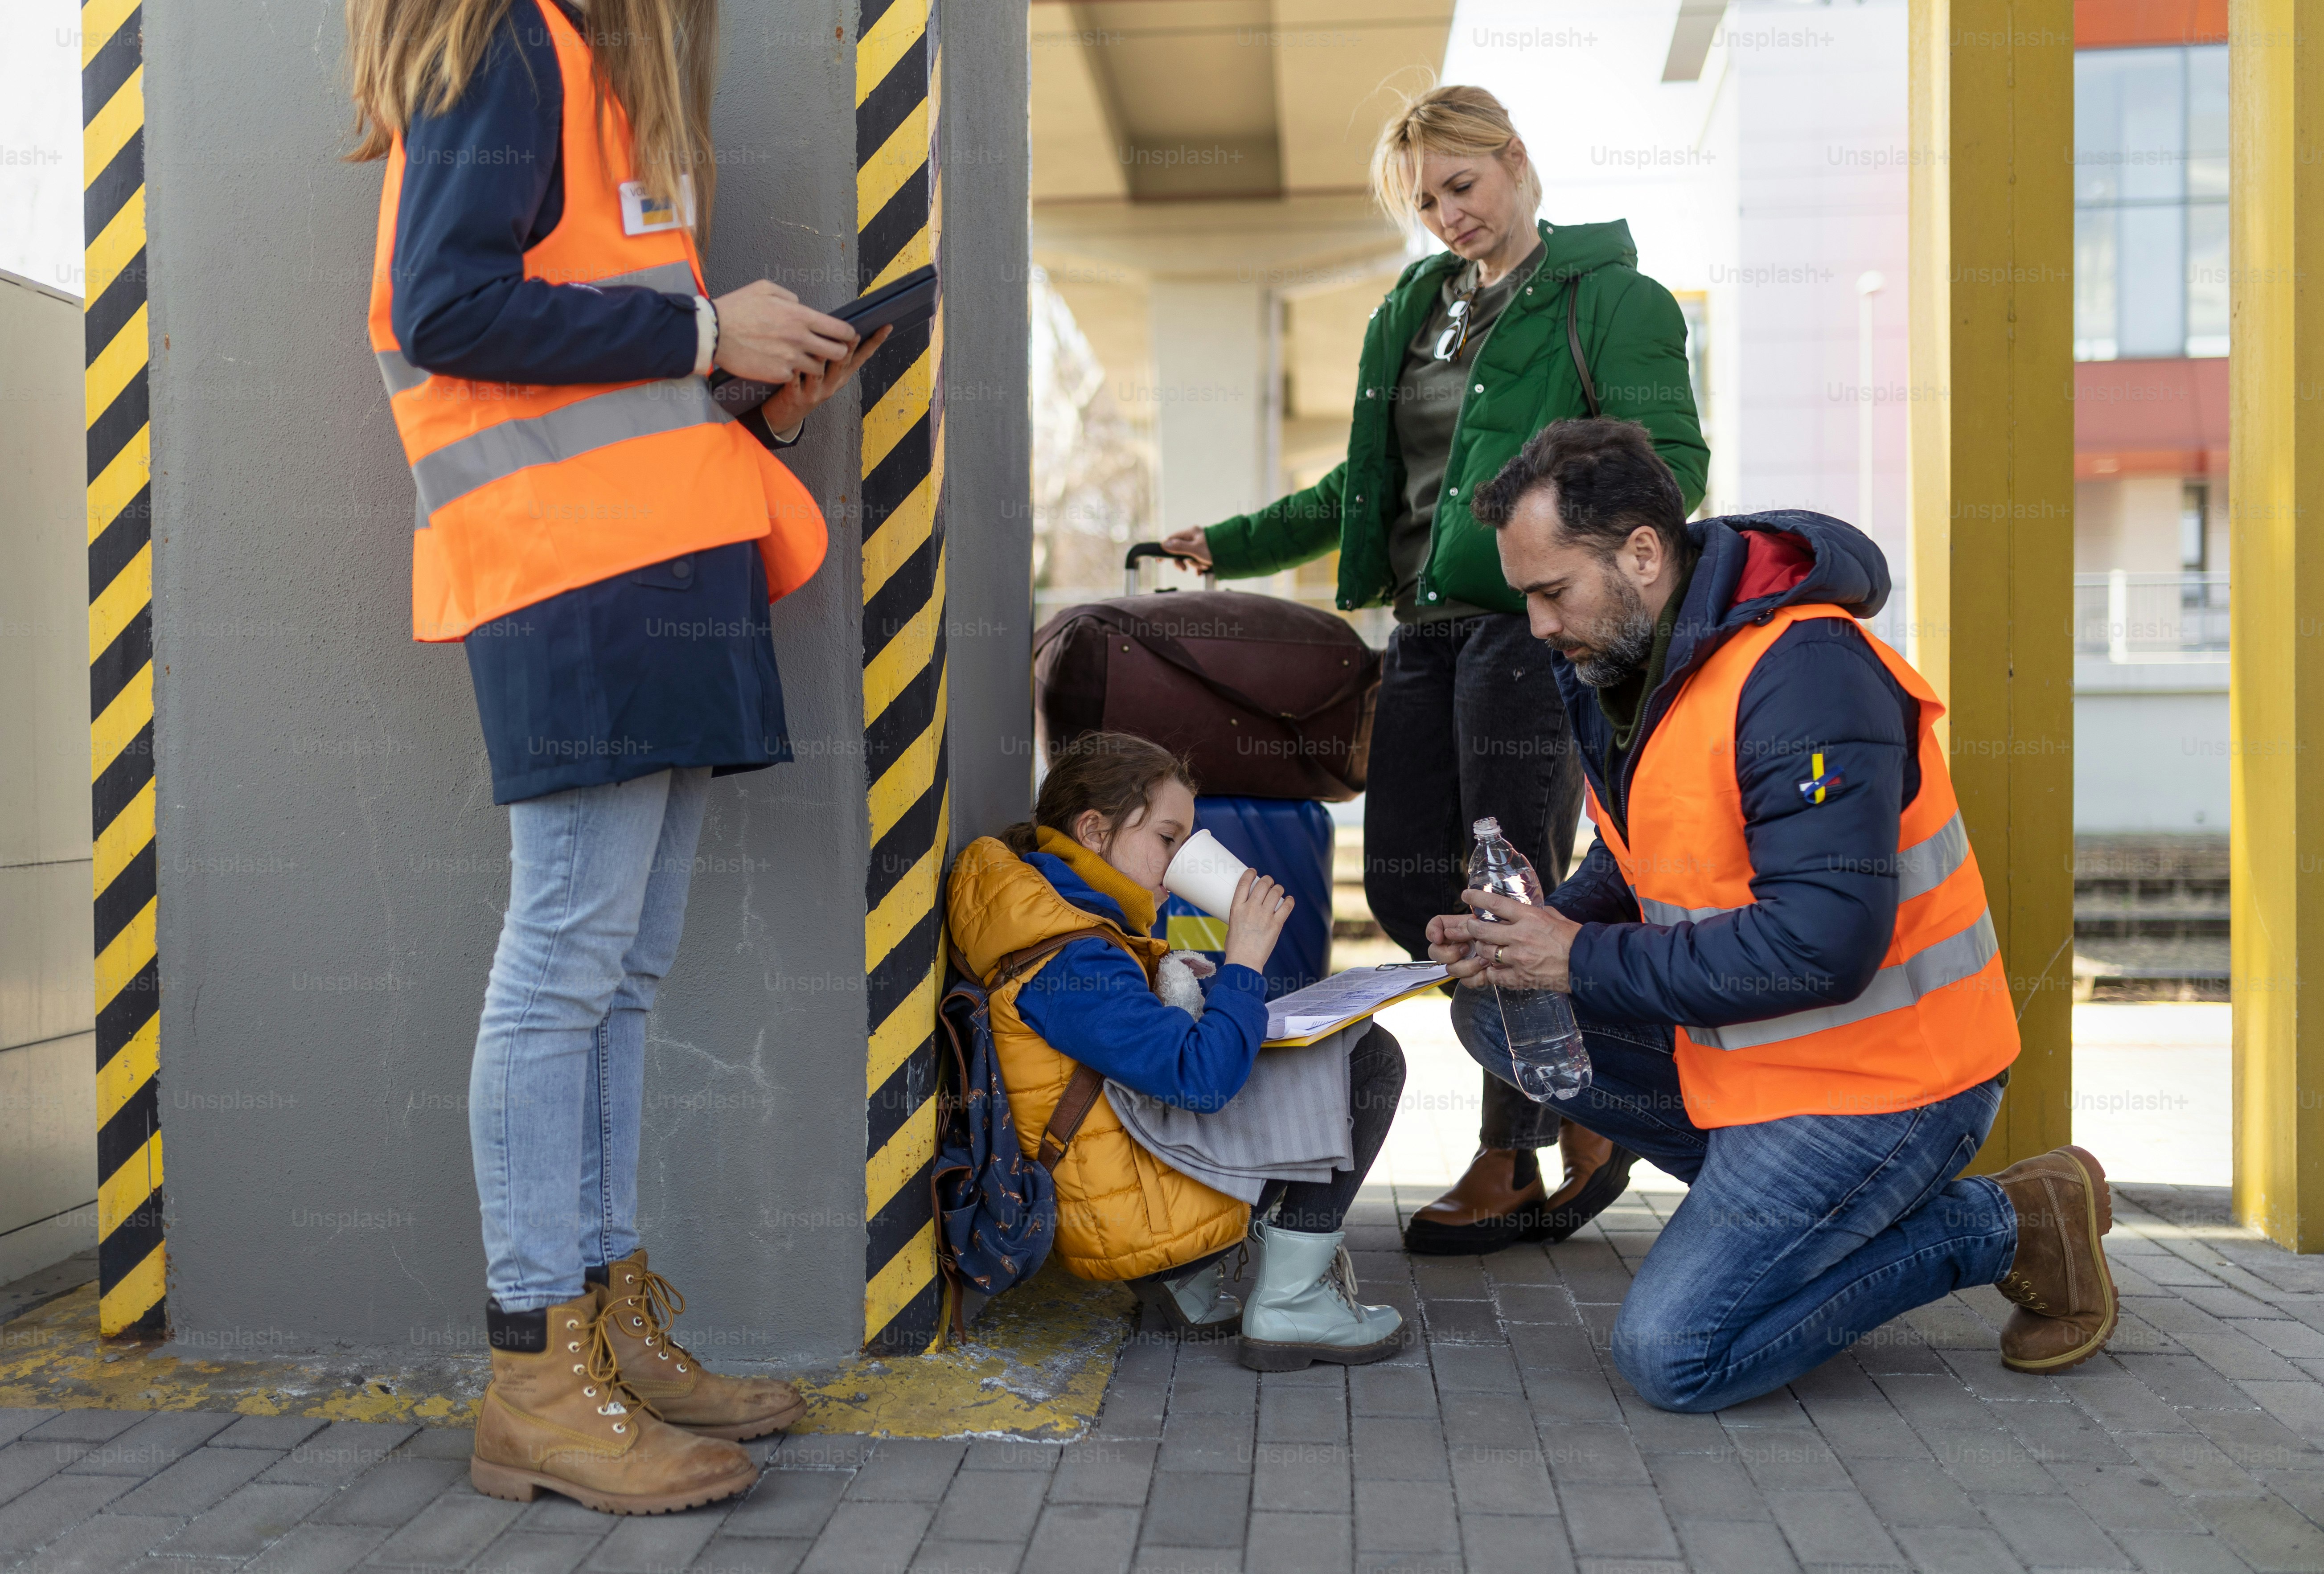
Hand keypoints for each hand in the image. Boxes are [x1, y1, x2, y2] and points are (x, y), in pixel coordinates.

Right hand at [711, 280, 856, 384]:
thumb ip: (789, 297)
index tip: (848, 335)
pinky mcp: (778, 375)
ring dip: (814, 364)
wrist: (713, 332)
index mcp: (799, 316)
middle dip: (838, 352)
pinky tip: (780, 364)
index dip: (848, 334)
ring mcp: (790, 359)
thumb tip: (800, 305)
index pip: (839, 329)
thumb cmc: (736, 308)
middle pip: (837, 353)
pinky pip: (794, 376)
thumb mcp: (764, 288)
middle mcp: (799, 339)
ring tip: (802, 358)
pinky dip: (791, 372)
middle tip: (831, 350)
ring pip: (817, 368)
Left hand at [755, 325, 891, 430]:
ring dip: (821, 358)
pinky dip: (794, 370)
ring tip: (822, 345)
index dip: (875, 342)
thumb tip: (837, 327)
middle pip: (843, 364)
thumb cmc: (806, 388)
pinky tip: (793, 360)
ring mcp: (815, 392)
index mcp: (841, 377)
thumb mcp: (826, 374)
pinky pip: (794, 381)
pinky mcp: (796, 397)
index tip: (886, 327)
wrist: (788, 415)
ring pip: (819, 372)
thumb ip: (831, 356)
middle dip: (849, 348)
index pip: (862, 357)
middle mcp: (831, 385)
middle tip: (854, 334)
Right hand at [1159, 526, 1213, 569]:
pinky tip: (1203, 570)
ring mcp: (1201, 545)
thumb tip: (1163, 544)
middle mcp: (1195, 537)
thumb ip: (1179, 547)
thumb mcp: (1195, 549)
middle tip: (1184, 569)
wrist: (1235, 553)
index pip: (1172, 539)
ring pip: (1189, 557)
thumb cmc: (1216, 549)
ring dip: (1194, 564)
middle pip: (1180, 550)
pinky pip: (1198, 561)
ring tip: (1202, 566)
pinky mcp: (1206, 553)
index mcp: (1191, 532)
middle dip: (1182, 561)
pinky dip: (1200, 567)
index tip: (1160, 561)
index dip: (1165, 550)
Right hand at [1221, 868, 1292, 971]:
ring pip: (1275, 892)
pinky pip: (1286, 907)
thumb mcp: (1232, 925)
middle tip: (1269, 882)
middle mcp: (1251, 908)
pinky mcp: (1276, 924)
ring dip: (1278, 888)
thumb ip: (1241, 914)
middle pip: (1262, 884)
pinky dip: (1289, 901)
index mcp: (1236, 908)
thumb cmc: (1236, 947)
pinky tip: (1289, 899)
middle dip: (1267, 880)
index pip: (1243, 883)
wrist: (1244, 961)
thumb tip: (1249, 910)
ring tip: (1278, 890)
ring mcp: (1264, 915)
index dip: (1250, 874)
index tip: (1253, 871)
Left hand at [1425, 890, 1579, 991]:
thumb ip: (1540, 913)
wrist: (1587, 964)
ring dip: (1483, 949)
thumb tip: (1533, 909)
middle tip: (1471, 926)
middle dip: (1472, 927)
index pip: (1495, 904)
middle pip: (1483, 930)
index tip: (1467, 895)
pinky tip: (1495, 968)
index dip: (1477, 898)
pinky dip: (1492, 971)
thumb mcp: (1556, 918)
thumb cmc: (1574, 939)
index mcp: (1530, 917)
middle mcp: (1520, 936)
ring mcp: (1518, 958)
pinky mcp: (1520, 977)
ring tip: (1485, 947)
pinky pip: (1495, 975)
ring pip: (1486, 952)